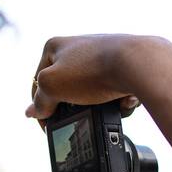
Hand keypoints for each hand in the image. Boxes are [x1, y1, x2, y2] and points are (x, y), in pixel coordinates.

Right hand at [25, 34, 164, 122]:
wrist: (138, 64)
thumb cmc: (93, 69)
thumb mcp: (53, 86)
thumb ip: (40, 100)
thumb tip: (33, 111)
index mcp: (54, 46)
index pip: (37, 81)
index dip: (40, 105)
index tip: (47, 124)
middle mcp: (77, 46)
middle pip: (65, 87)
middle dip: (73, 105)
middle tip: (80, 114)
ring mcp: (100, 55)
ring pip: (90, 92)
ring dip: (97, 106)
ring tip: (105, 107)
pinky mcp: (121, 65)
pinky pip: (112, 91)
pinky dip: (116, 101)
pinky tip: (121, 101)